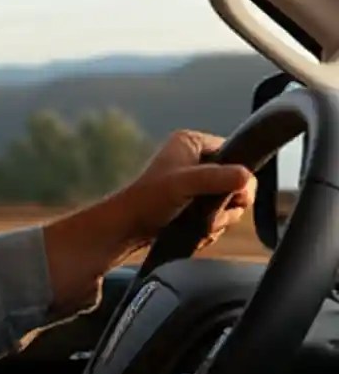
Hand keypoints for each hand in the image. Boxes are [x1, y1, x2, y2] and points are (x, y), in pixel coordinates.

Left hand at [42, 131, 256, 316]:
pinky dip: (209, 228)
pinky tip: (193, 231)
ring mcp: (196, 183)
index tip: (229, 196)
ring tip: (196, 225)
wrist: (127, 228)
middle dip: (227, 206)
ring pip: (230, 204)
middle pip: (238, 184)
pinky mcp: (194, 203)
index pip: (238, 154)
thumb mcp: (183, 184)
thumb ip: (215, 179)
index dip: (238, 178)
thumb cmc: (147, 201)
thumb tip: (246, 177)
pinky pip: (219, 216)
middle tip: (208, 216)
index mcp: (193, 142)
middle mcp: (196, 159)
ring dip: (218, 220)